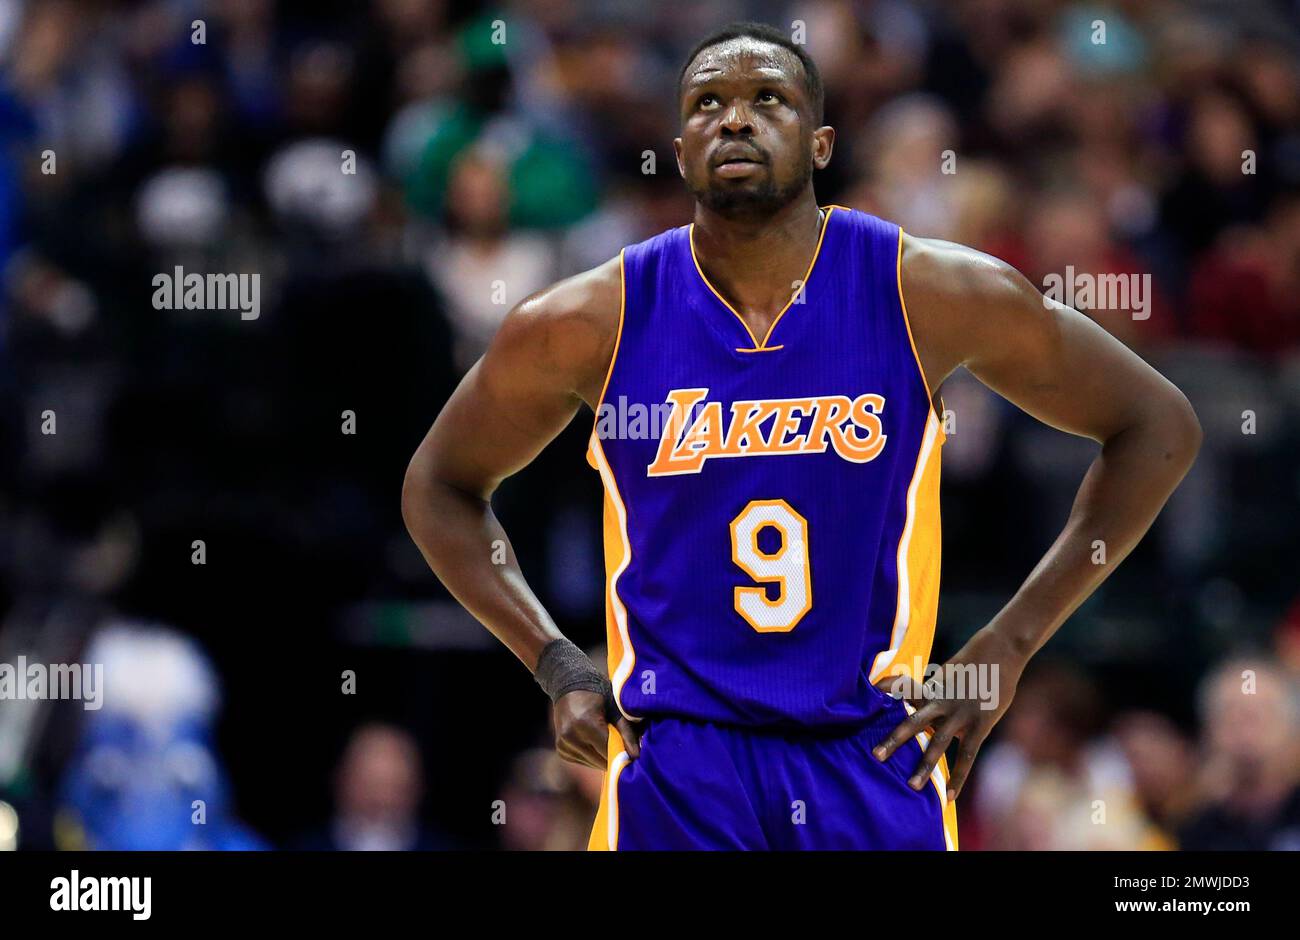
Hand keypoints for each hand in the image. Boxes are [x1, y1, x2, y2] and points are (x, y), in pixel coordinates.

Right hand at [552, 689, 641, 769]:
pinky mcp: (561, 751)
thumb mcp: (615, 709)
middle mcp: (570, 737)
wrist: (569, 687)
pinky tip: (595, 742)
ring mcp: (563, 745)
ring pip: (593, 764)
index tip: (634, 754)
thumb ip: (627, 733)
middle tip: (624, 748)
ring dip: (603, 758)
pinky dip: (593, 756)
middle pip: (601, 761)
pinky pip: (584, 761)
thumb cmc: (598, 695)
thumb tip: (636, 756)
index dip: (623, 754)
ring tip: (608, 742)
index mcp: (585, 723)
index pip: (609, 751)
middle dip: (614, 757)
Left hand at [871, 628, 1026, 800]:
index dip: (885, 693)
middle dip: (894, 740)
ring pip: (938, 743)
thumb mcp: (948, 672)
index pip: (901, 690)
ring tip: (911, 786)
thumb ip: (936, 691)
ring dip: (924, 765)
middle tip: (875, 756)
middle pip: (913, 722)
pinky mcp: (980, 724)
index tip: (867, 697)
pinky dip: (958, 776)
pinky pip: (967, 755)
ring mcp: (960, 714)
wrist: (1001, 650)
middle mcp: (942, 701)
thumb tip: (926, 704)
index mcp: (931, 687)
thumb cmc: (974, 662)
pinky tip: (949, 795)